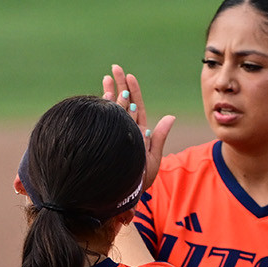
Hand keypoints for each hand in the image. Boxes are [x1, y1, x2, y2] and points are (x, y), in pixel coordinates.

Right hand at [102, 64, 174, 190]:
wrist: (120, 199)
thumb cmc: (138, 183)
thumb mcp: (152, 160)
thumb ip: (159, 138)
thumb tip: (170, 117)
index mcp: (138, 134)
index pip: (136, 107)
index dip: (133, 91)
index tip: (129, 76)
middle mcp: (125, 132)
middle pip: (122, 103)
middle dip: (119, 85)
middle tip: (115, 68)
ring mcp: (113, 136)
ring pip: (111, 111)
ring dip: (108, 94)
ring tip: (105, 78)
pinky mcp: (103, 142)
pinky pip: (102, 123)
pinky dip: (99, 109)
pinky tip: (97, 97)